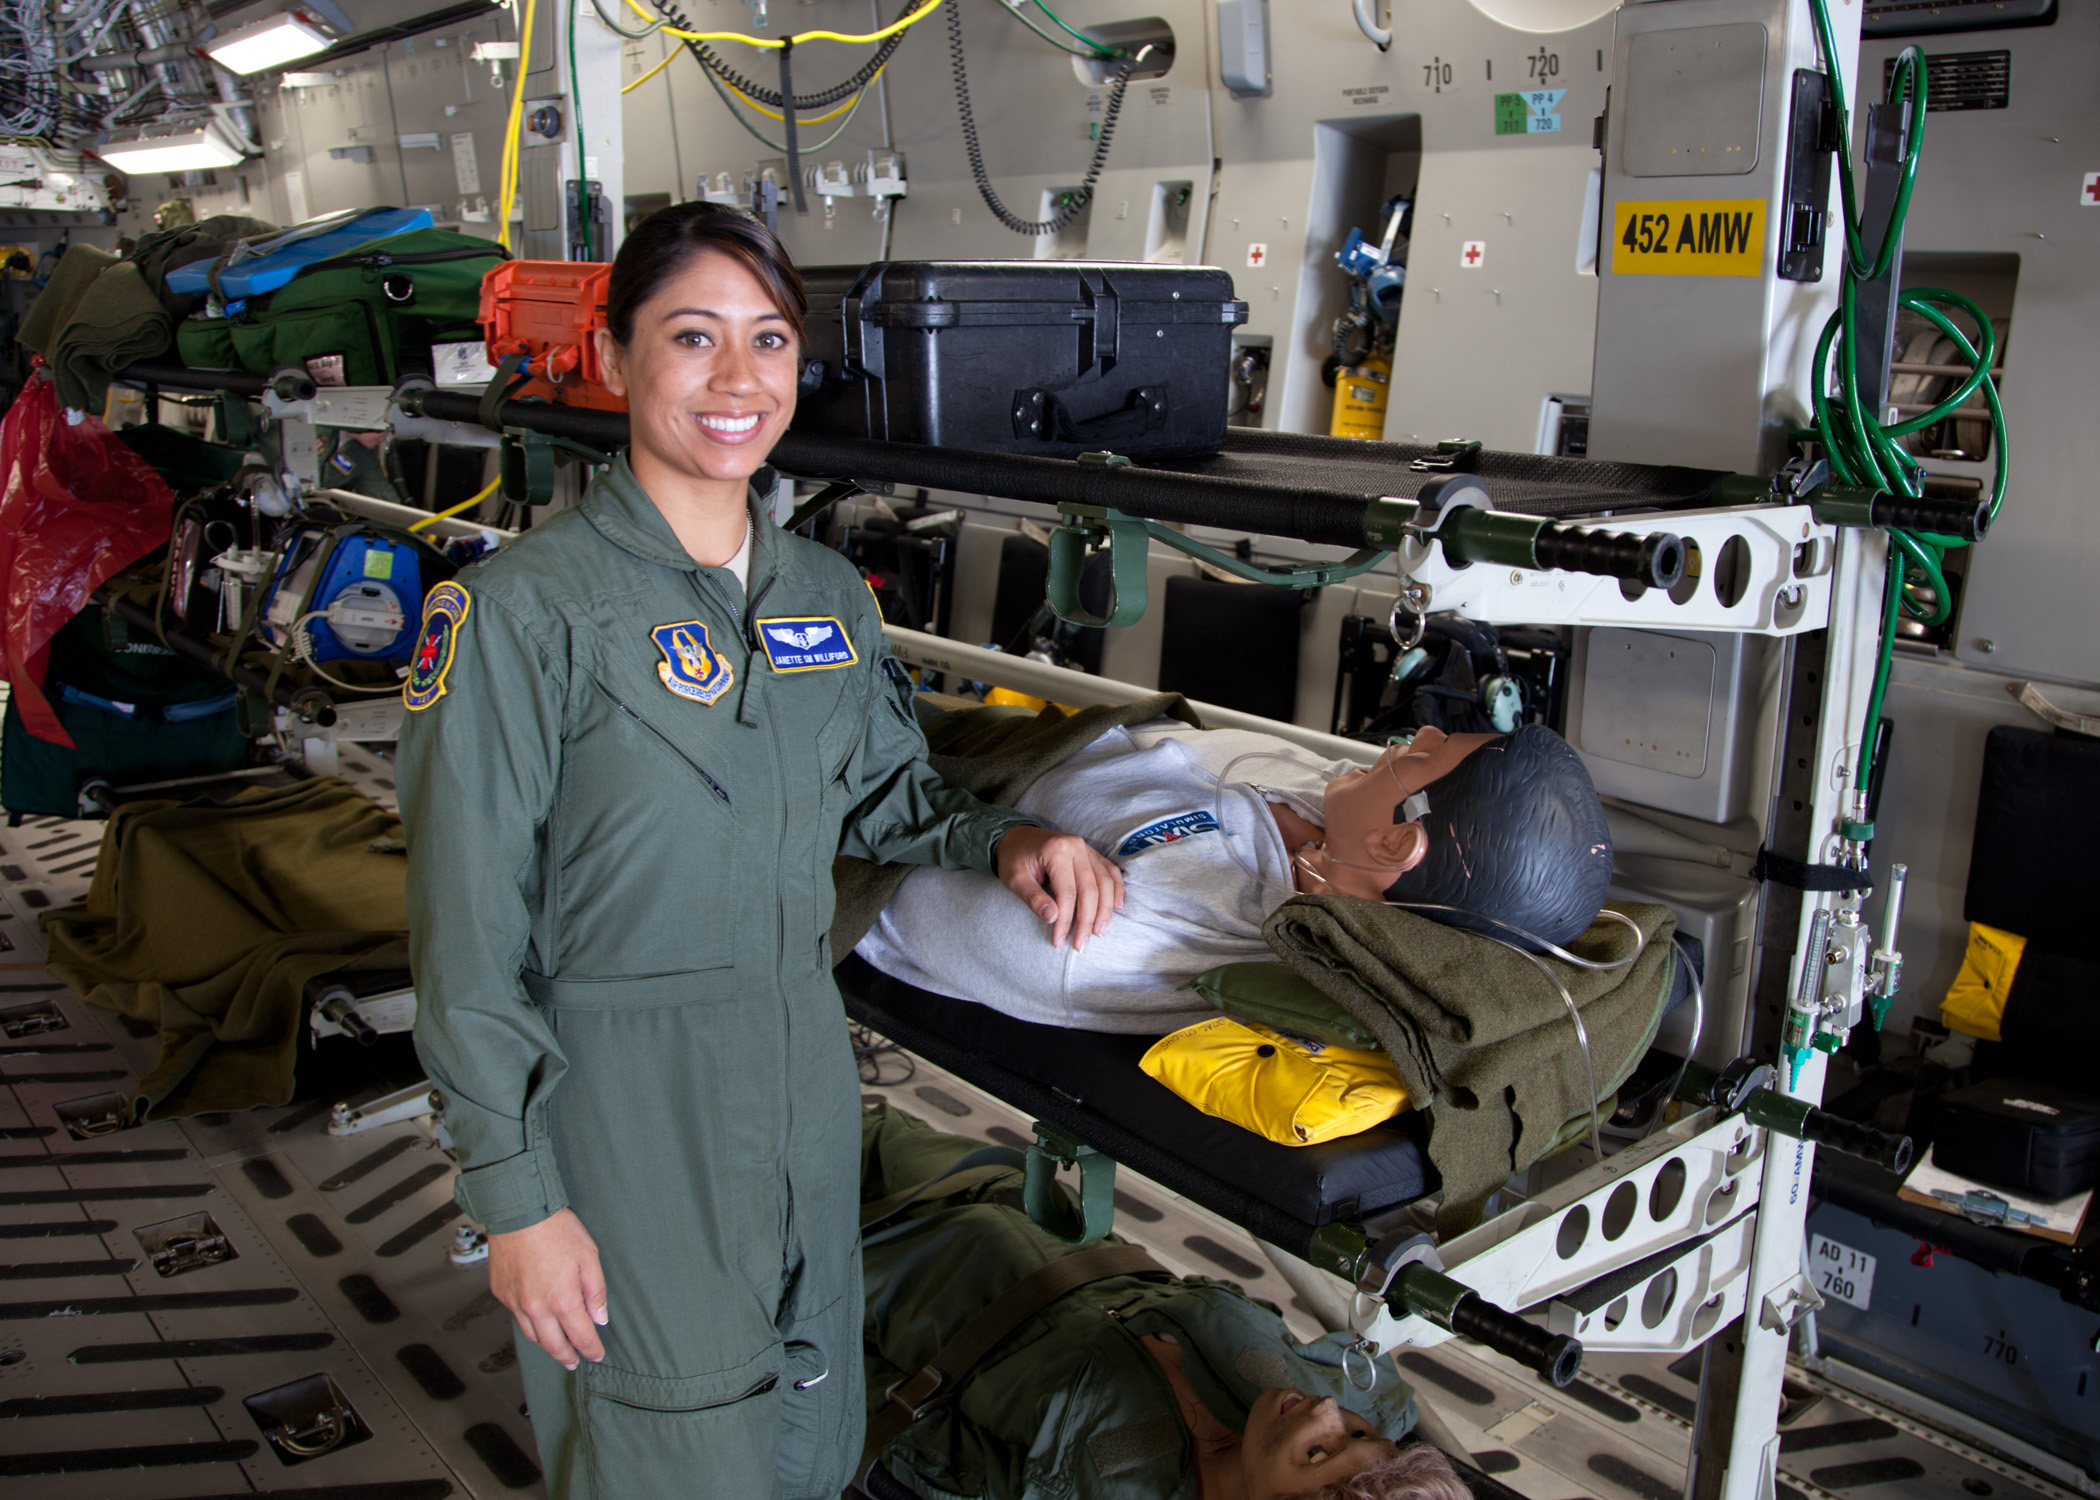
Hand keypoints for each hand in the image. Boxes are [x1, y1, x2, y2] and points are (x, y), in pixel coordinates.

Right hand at [487, 1207, 607, 1370]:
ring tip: (556, 1348)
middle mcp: (536, 1307)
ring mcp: (515, 1302)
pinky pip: (516, 1317)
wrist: (518, 1212)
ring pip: (532, 1335)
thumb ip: (596, 1291)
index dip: (591, 1349)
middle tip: (574, 1362)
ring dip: (546, 1345)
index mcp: (562, 1300)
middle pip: (553, 1345)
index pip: (580, 1336)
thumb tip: (599, 1317)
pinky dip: (528, 1323)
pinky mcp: (501, 1293)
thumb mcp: (589, 1256)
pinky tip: (536, 1321)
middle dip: (567, 1357)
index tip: (597, 1355)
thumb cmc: (555, 1229)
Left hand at [996, 825, 1124, 951]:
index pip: (1067, 893)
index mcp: (1056, 851)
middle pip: (1090, 889)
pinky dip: (1117, 889)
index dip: (1065, 920)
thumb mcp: (1015, 879)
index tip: (1059, 941)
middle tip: (1081, 945)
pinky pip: (1110, 871)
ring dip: (1105, 910)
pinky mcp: (1091, 853)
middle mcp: (1076, 846)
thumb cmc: (1014, 858)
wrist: (1017, 836)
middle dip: (1087, 920)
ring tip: (1099, 932)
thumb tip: (1052, 919)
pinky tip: (1118, 906)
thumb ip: (1033, 898)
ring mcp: (1086, 848)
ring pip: (1105, 882)